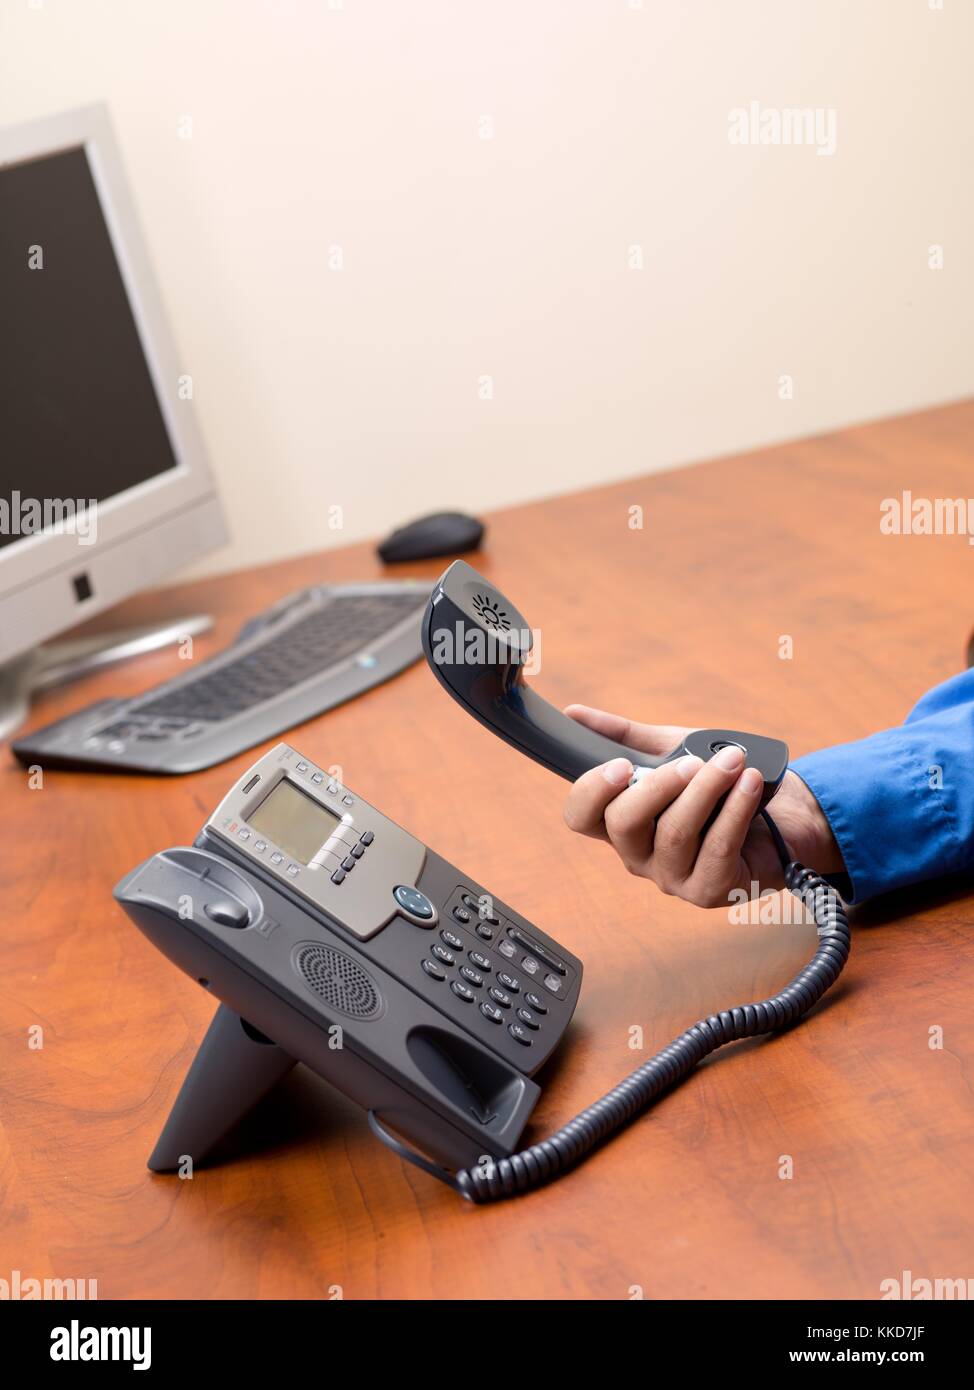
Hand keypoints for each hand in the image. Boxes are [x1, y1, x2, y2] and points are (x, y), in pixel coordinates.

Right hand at [562, 705, 843, 907]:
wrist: (784, 816)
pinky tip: (749, 783)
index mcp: (621, 822)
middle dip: (658, 786)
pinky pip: (717, 848)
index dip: (591, 791)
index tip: (621, 765)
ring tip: (734, 761)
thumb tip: (574, 713)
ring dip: (707, 790)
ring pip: (674, 834)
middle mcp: (639, 855)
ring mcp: (673, 877)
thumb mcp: (673, 751)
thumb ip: (626, 736)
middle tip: (691, 761)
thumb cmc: (720, 787)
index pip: (581, 816)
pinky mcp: (710, 890)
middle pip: (623, 825)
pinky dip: (735, 810)